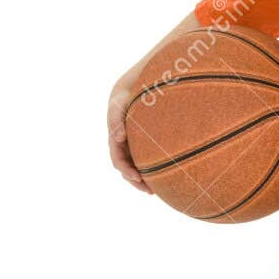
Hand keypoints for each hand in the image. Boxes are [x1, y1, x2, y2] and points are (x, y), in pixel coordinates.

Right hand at [107, 72, 153, 192]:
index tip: (138, 177)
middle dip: (136, 181)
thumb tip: (117, 137)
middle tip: (149, 191)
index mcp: (115, 139)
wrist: (135, 88)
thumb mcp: (118, 104)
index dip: (127, 171)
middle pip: (127, 169)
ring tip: (155, 190)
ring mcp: (132, 145)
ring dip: (143, 180)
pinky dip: (152, 170)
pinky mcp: (143, 144)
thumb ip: (115, 118)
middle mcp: (122, 145)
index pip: (118, 160)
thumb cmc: (125, 96)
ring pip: (136, 167)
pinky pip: (146, 160)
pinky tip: (163, 177)